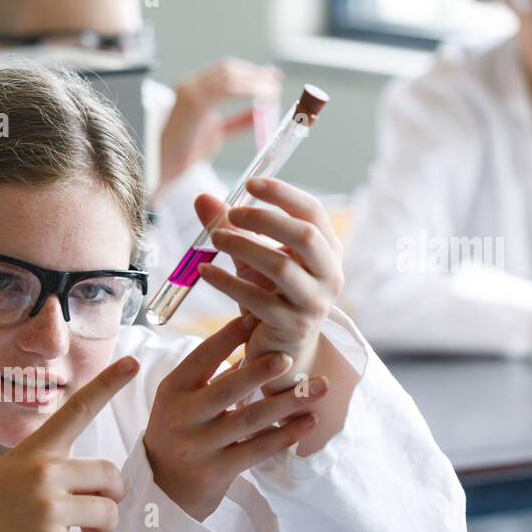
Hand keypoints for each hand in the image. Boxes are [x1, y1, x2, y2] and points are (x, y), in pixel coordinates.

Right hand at [0, 356, 140, 531]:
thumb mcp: (9, 471)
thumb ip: (51, 468)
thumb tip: (97, 486)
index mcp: (33, 450)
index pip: (77, 410)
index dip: (107, 384)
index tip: (131, 363)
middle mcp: (43, 473)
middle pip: (110, 475)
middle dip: (111, 495)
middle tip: (96, 508)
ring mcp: (47, 508)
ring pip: (109, 514)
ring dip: (102, 528)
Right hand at [143, 314, 327, 520]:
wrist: (164, 485)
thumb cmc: (180, 430)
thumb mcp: (183, 399)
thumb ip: (213, 373)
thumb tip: (254, 336)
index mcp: (174, 389)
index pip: (202, 357)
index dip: (228, 337)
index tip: (257, 318)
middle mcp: (183, 416)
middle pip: (227, 389)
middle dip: (260, 372)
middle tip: (291, 357)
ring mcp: (199, 445)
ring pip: (249, 420)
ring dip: (287, 403)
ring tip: (318, 388)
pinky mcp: (217, 471)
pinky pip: (257, 450)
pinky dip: (285, 435)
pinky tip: (308, 422)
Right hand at [157, 58, 281, 194]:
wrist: (161, 168)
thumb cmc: (184, 153)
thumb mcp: (218, 134)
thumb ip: (239, 121)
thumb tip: (261, 113)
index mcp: (194, 90)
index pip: (226, 72)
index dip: (252, 72)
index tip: (273, 78)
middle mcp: (190, 85)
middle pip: (229, 68)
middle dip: (256, 74)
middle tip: (276, 85)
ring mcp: (190, 92)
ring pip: (228, 75)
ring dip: (254, 81)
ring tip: (272, 93)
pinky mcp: (193, 103)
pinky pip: (225, 89)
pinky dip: (247, 90)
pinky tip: (260, 98)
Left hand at [194, 177, 343, 394]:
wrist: (278, 349)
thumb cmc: (269, 296)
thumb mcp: (250, 258)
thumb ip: (231, 228)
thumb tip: (202, 198)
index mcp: (327, 251)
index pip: (312, 212)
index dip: (283, 194)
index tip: (250, 183)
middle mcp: (329, 275)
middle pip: (304, 236)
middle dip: (265, 220)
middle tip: (231, 213)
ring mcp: (313, 303)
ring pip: (281, 268)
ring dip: (244, 247)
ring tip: (215, 238)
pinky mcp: (291, 327)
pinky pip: (258, 300)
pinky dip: (228, 283)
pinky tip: (204, 272)